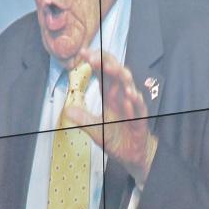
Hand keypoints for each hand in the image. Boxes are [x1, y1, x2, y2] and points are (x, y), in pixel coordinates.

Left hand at [62, 48, 157, 184]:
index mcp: (109, 95)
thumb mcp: (96, 130)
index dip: (95, 61)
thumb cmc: (116, 139)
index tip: (84, 53)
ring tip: (112, 69)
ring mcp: (132, 105)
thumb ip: (84, 119)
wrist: (131, 155)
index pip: (102, 72)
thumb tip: (67, 110)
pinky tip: (130, 96)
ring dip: (122, 76)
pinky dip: (135, 100)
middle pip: (116, 72)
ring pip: (129, 85)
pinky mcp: (141, 118)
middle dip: (106, 62)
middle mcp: (121, 96)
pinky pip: (139, 106)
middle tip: (94, 58)